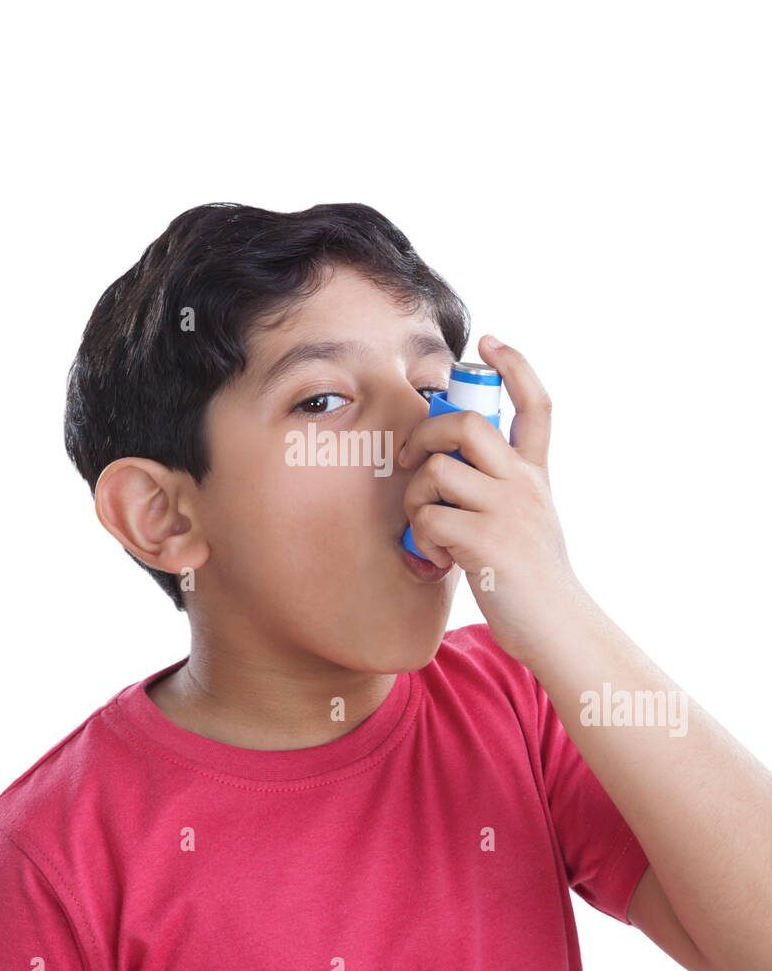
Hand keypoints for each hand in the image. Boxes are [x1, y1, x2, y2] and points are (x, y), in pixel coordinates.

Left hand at [397, 335, 587, 666]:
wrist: (559, 630)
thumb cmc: (531, 582)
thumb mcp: (528, 523)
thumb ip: (496, 492)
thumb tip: (441, 474)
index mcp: (535, 475)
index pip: (536, 404)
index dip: (514, 365)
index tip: (490, 340)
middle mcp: (525, 484)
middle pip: (467, 424)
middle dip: (425, 433)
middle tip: (411, 459)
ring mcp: (507, 511)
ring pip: (437, 471)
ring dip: (416, 498)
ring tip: (427, 527)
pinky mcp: (486, 542)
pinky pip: (429, 518)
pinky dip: (421, 537)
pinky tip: (439, 558)